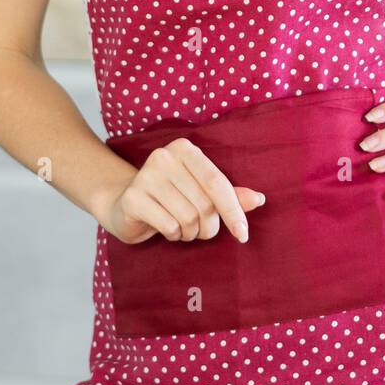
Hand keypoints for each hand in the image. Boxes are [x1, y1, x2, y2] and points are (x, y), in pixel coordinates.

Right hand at [96, 138, 265, 245]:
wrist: (125, 204)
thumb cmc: (170, 198)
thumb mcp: (200, 193)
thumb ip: (228, 195)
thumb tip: (259, 199)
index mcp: (185, 149)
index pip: (217, 182)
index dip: (234, 211)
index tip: (243, 234)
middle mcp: (165, 156)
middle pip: (204, 204)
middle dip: (207, 227)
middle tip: (198, 230)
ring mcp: (146, 175)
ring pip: (188, 218)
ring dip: (189, 233)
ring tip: (180, 227)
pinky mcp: (133, 198)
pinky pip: (169, 226)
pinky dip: (172, 235)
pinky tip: (164, 228)